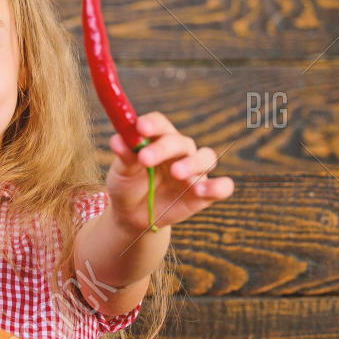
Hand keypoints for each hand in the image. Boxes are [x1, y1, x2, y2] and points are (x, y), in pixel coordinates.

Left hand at [106, 112, 233, 230]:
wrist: (132, 215)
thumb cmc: (127, 185)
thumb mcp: (121, 172)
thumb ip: (124, 156)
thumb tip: (117, 140)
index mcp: (158, 139)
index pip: (160, 124)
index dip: (152, 124)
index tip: (140, 128)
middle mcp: (180, 151)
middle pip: (179, 141)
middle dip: (163, 148)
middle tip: (145, 158)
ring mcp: (194, 171)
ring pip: (206, 157)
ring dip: (193, 163)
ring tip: (176, 173)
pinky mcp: (204, 194)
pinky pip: (222, 187)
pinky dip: (216, 186)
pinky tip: (200, 191)